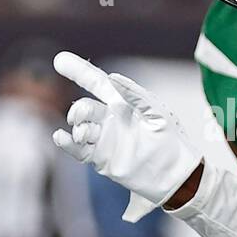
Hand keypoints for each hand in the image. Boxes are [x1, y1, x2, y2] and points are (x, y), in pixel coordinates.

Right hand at [52, 52, 202, 221]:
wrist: (176, 175)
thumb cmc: (171, 140)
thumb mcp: (157, 113)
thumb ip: (135, 95)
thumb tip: (113, 77)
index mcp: (123, 103)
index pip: (97, 83)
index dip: (79, 71)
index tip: (60, 60)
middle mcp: (110, 119)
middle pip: (85, 107)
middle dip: (78, 110)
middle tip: (80, 116)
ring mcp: (104, 139)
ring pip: (80, 127)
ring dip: (77, 126)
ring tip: (83, 133)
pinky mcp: (101, 159)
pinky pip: (78, 149)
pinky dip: (67, 143)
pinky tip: (60, 137)